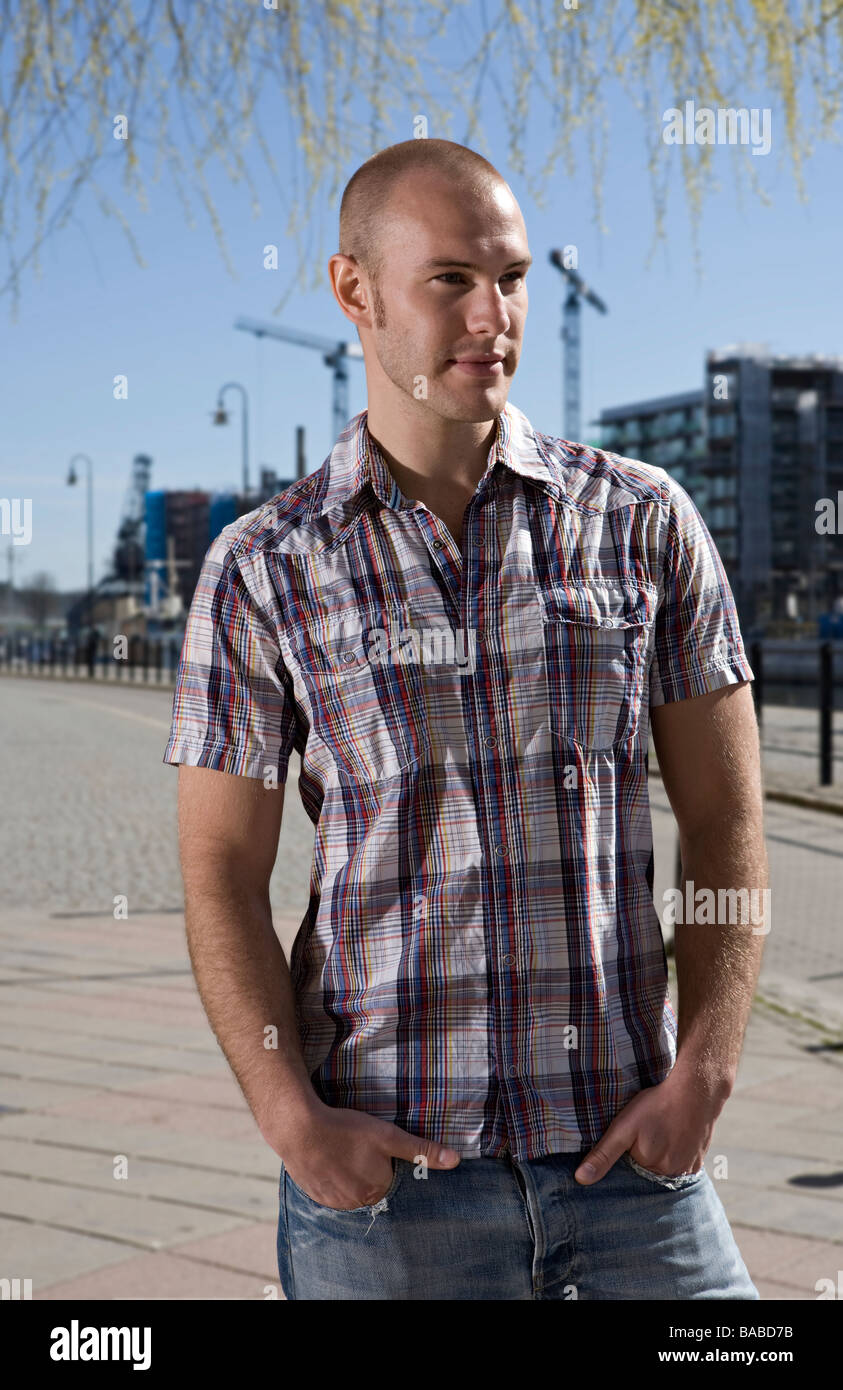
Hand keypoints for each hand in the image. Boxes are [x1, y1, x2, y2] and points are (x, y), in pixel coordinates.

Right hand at [274, 1100, 460, 1209]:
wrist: (299, 1128)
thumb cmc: (346, 1129)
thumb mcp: (388, 1135)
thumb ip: (421, 1150)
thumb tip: (456, 1161)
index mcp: (376, 1190)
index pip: (388, 1177)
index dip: (381, 1158)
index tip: (371, 1145)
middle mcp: (355, 1202)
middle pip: (368, 1184)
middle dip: (364, 1167)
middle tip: (354, 1145)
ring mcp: (332, 1201)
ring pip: (348, 1187)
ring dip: (346, 1172)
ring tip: (339, 1149)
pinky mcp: (313, 1194)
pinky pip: (328, 1188)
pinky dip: (329, 1175)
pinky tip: (326, 1157)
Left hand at [573, 1068, 724, 1184]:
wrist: (696, 1090)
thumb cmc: (656, 1106)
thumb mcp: (623, 1128)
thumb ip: (602, 1155)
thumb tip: (580, 1179)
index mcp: (650, 1169)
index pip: (630, 1171)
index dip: (627, 1154)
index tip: (631, 1136)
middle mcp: (671, 1175)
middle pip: (648, 1171)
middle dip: (644, 1155)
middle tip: (647, 1130)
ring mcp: (688, 1169)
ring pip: (666, 1169)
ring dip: (661, 1156)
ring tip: (660, 1132)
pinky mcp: (699, 1161)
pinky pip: (682, 1164)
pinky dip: (676, 1154)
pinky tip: (674, 1137)